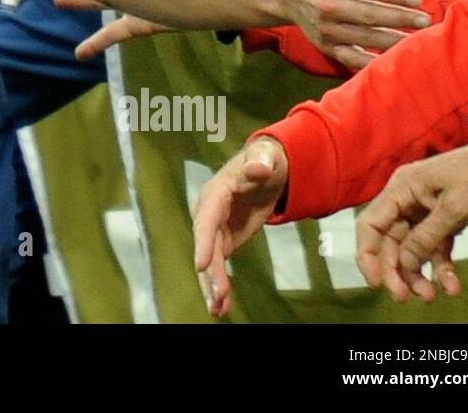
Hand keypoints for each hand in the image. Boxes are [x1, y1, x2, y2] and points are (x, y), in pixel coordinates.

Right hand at [193, 137, 288, 316]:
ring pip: (209, 261)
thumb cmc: (264, 161)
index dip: (203, 242)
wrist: (263, 169)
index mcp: (215, 194)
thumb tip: (258, 168)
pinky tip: (221, 308)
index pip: (206, 219)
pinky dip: (218, 285)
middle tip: (218, 296)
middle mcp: (208, 214)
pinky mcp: (222, 242)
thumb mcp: (266, 158)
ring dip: (212, 285)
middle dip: (210, 272)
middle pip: (206, 246)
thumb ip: (260, 163)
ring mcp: (214, 230)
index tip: (201, 264)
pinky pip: (217, 266)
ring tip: (218, 309)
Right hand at [285, 0, 429, 66]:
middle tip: (425, 20)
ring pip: (363, 37)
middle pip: (369, 15)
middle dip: (400, 19)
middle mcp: (328, 5)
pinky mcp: (324, 45)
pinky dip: (367, 62)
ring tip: (416, 40)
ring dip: (391, 40)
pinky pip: (348, 57)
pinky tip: (388, 62)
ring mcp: (326, 28)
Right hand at [356, 137, 467, 305]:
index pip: (370, 224)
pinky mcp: (444, 221)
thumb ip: (426, 237)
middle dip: (396, 271)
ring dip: (419, 274)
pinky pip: (435, 249)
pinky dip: (441, 268)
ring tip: (431, 296)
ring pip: (412, 250)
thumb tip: (404, 263)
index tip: (376, 282)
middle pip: (390, 242)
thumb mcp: (454, 209)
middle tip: (405, 297)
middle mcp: (407, 201)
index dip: (367, 254)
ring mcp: (425, 212)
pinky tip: (452, 286)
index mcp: (401, 189)